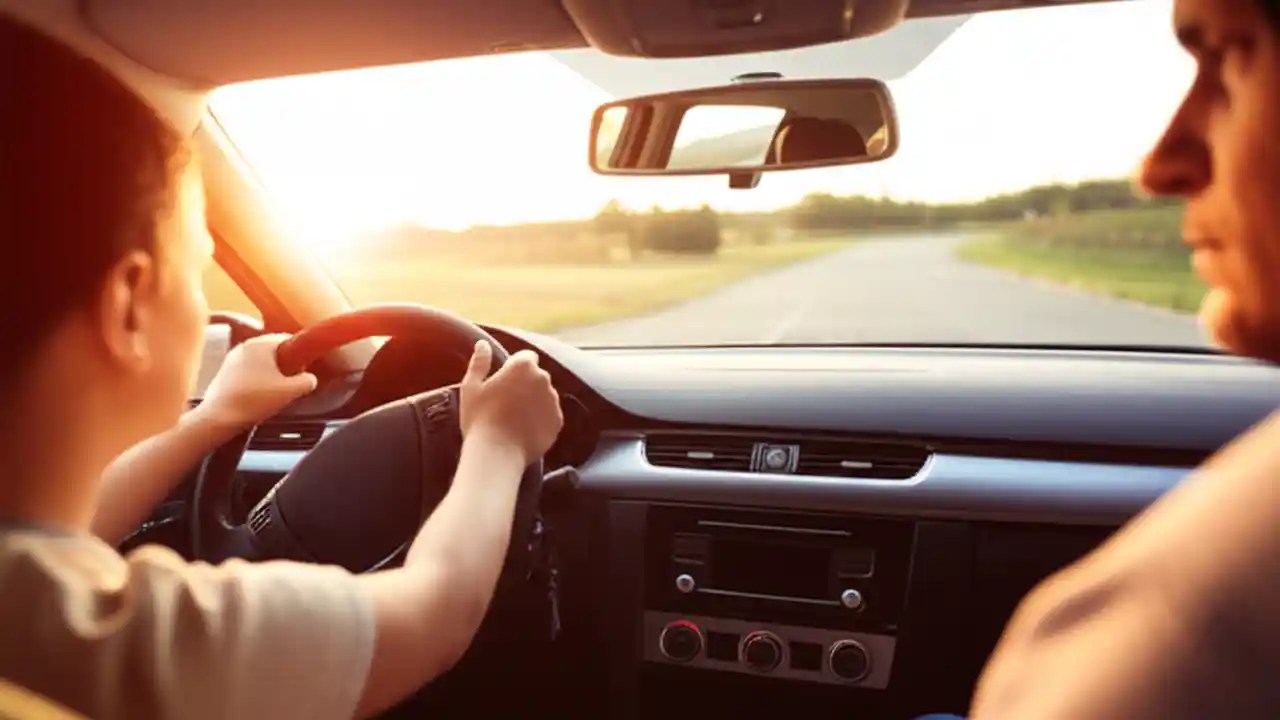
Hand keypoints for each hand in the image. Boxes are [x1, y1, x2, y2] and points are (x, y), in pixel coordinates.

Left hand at [194, 334, 318, 431]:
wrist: (218, 418)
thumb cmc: (255, 400)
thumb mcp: (290, 391)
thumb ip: (307, 381)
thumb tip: (310, 378)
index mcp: (261, 343)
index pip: (288, 339)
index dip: (301, 354)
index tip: (304, 371)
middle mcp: (245, 345)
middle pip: (273, 350)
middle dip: (285, 365)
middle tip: (291, 384)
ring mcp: (231, 358)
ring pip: (260, 361)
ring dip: (270, 373)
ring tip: (274, 393)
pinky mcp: (223, 372)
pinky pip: (247, 370)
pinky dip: (256, 380)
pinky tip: (257, 397)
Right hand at [459, 342, 563, 466]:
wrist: (496, 453)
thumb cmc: (479, 417)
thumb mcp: (471, 387)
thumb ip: (479, 362)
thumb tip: (483, 343)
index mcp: (523, 366)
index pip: (526, 357)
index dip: (515, 368)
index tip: (504, 382)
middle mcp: (543, 379)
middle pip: (537, 376)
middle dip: (526, 384)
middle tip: (507, 402)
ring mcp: (553, 401)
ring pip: (545, 396)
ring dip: (535, 401)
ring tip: (516, 419)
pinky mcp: (558, 422)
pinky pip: (550, 415)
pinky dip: (541, 420)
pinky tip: (525, 430)